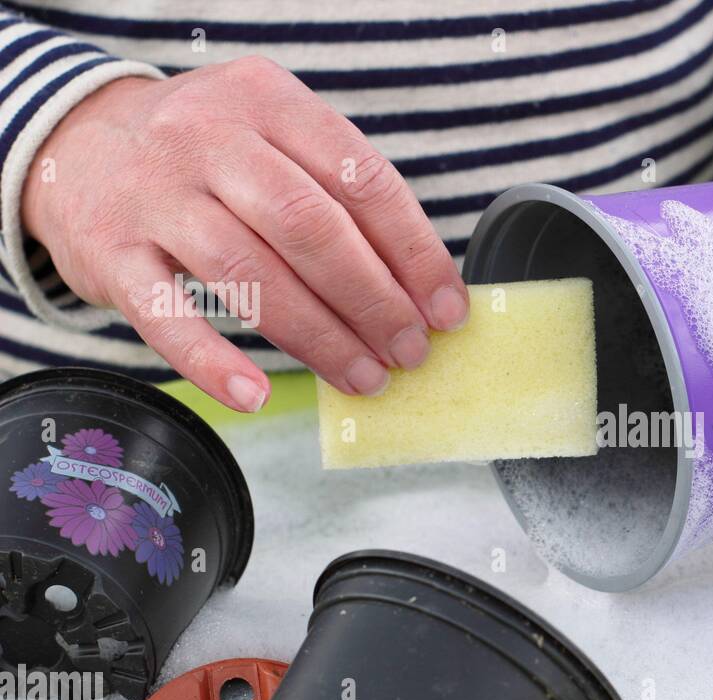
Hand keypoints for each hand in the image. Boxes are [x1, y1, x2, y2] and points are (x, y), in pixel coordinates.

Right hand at [21, 56, 467, 411]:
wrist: (77, 145)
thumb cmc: (209, 158)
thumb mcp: (275, 138)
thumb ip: (341, 195)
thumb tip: (423, 289)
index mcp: (269, 102)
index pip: (361, 180)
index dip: (414, 252)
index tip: (446, 309)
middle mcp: (209, 137)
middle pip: (310, 227)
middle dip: (374, 300)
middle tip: (410, 351)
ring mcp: (154, 193)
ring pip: (250, 272)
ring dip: (319, 337)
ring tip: (364, 377)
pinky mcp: (111, 251)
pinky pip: (167, 316)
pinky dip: (214, 363)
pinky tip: (255, 396)